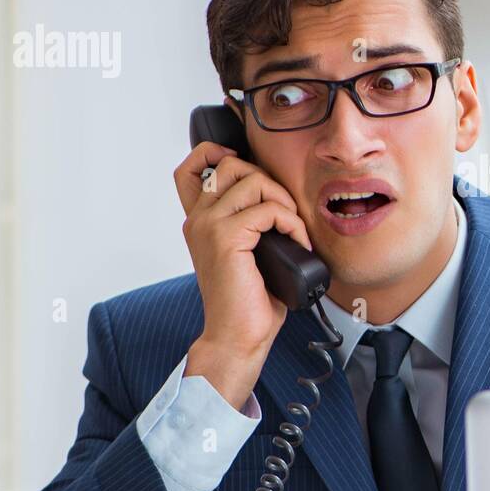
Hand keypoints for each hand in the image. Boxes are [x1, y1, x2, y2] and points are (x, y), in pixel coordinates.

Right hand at [172, 142, 311, 408]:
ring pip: (253, 181)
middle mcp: (198, 219)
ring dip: (284, 201)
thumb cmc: (247, 300)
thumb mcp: (246, 251)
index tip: (247, 171)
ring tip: (292, 228)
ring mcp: (209, 226)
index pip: (191, 167)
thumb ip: (248, 222)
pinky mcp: (227, 238)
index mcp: (199, 221)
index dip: (217, 154)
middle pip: (233, 165)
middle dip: (269, 181)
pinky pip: (270, 210)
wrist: (237, 336)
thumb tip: (276, 196)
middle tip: (284, 213)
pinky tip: (297, 243)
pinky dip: (292, 223)